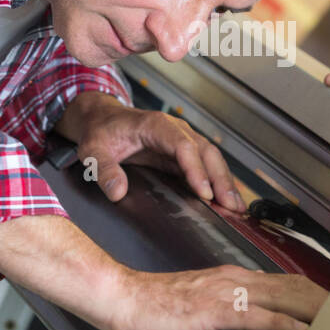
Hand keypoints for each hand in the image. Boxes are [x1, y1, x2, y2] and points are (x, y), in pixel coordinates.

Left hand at [57, 92, 245, 210]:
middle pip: (206, 152)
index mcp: (157, 125)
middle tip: (230, 206)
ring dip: (225, 182)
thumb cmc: (99, 132)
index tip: (204, 193)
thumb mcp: (93, 150)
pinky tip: (228, 201)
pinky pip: (206, 166)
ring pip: (212, 159)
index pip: (184, 146)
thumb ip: (104, 170)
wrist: (101, 121)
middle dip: (220, 179)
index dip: (196, 170)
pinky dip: (219, 183)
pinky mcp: (183, 154)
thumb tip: (118, 192)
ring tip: (236, 208)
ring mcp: (183, 141)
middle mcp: (176, 130)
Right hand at [109, 265, 328, 329]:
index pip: (285, 281)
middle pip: (292, 286)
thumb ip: (228, 302)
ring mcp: (226, 293)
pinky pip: (255, 315)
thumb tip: (251, 311)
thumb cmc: (156, 303)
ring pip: (281, 297)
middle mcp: (234, 279)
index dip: (314, 291)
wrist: (126, 298)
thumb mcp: (200, 301)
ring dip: (312, 309)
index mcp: (232, 276)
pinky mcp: (214, 310)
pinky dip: (282, 322)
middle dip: (324, 299)